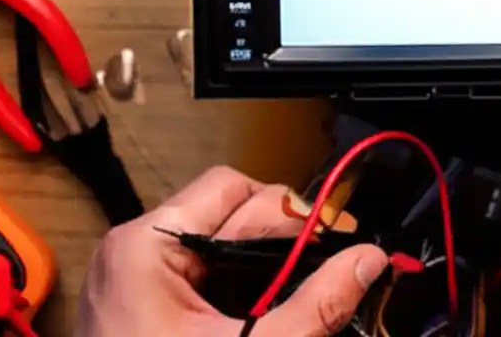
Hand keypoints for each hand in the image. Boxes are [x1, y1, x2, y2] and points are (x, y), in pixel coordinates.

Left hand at [76, 166, 387, 336]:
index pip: (233, 191)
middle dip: (280, 234)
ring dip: (260, 258)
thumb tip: (369, 261)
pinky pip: (196, 272)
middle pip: (224, 210)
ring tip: (300, 286)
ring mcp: (131, 278)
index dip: (292, 212)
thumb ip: (316, 306)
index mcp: (146, 246)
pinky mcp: (137, 305)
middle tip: (329, 263)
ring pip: (214, 241)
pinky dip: (235, 282)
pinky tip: (264, 308)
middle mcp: (133, 250)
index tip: (338, 240)